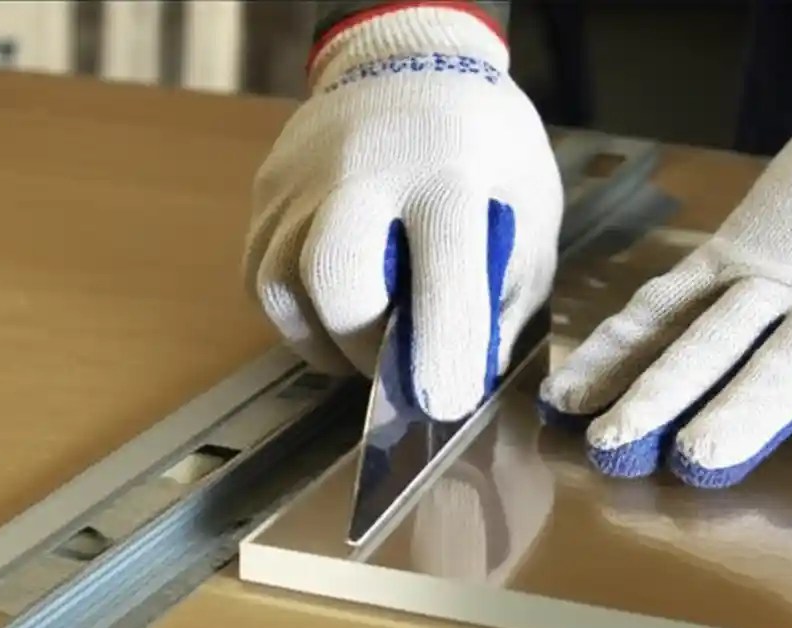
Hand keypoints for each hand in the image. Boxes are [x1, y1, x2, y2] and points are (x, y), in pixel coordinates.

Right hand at [244, 4, 562, 420]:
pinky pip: (263, 278)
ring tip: (369, 337)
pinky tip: (337, 311)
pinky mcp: (265, 192)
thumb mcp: (528, 214)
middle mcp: (365, 170)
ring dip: (328, 340)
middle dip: (368, 347)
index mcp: (451, 174)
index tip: (446, 401)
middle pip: (336, 278)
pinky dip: (300, 316)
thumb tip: (472, 378)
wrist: (411, 63)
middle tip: (401, 362)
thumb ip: (504, 294)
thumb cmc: (485, 150)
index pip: (442, 275)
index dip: (443, 353)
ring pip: (283, 287)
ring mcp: (302, 179)